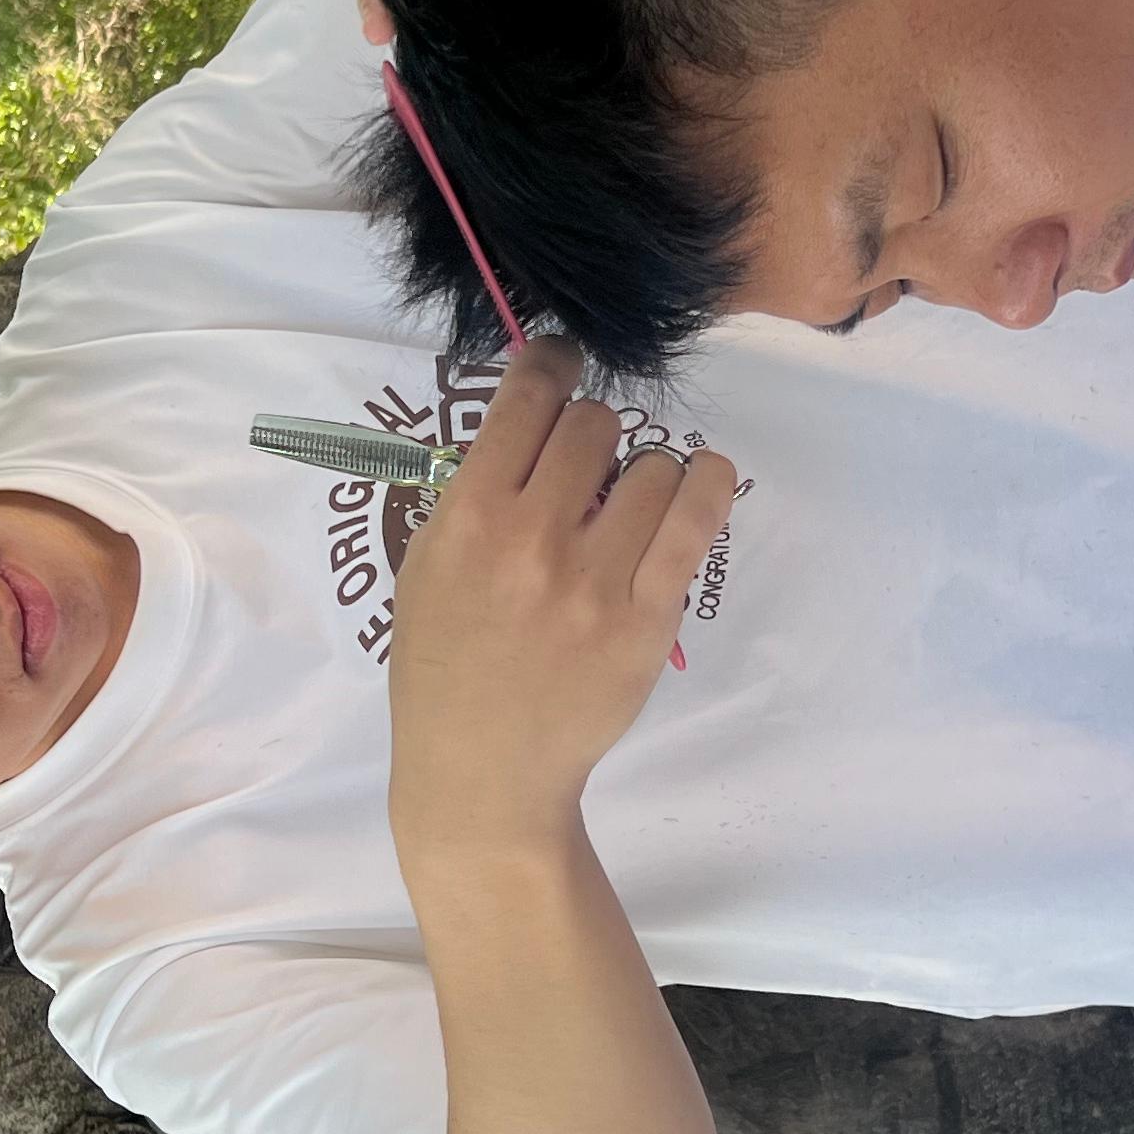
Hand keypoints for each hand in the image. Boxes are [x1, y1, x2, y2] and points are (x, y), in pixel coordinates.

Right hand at [387, 340, 739, 861]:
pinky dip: (705, 486)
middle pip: (596, 425)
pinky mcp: (646, 620)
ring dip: (644, 472)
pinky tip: (701, 480)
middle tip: (588, 464)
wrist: (484, 772)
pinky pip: (696, 521)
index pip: (527, 399)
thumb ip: (475, 491)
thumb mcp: (427, 567)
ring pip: (652, 465)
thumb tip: (540, 414)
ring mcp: (594, 581)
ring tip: (628, 504)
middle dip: (595, 432)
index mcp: (467, 520)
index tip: (566, 360)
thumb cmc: (445, 666)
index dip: (554, 362)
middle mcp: (532, 540)